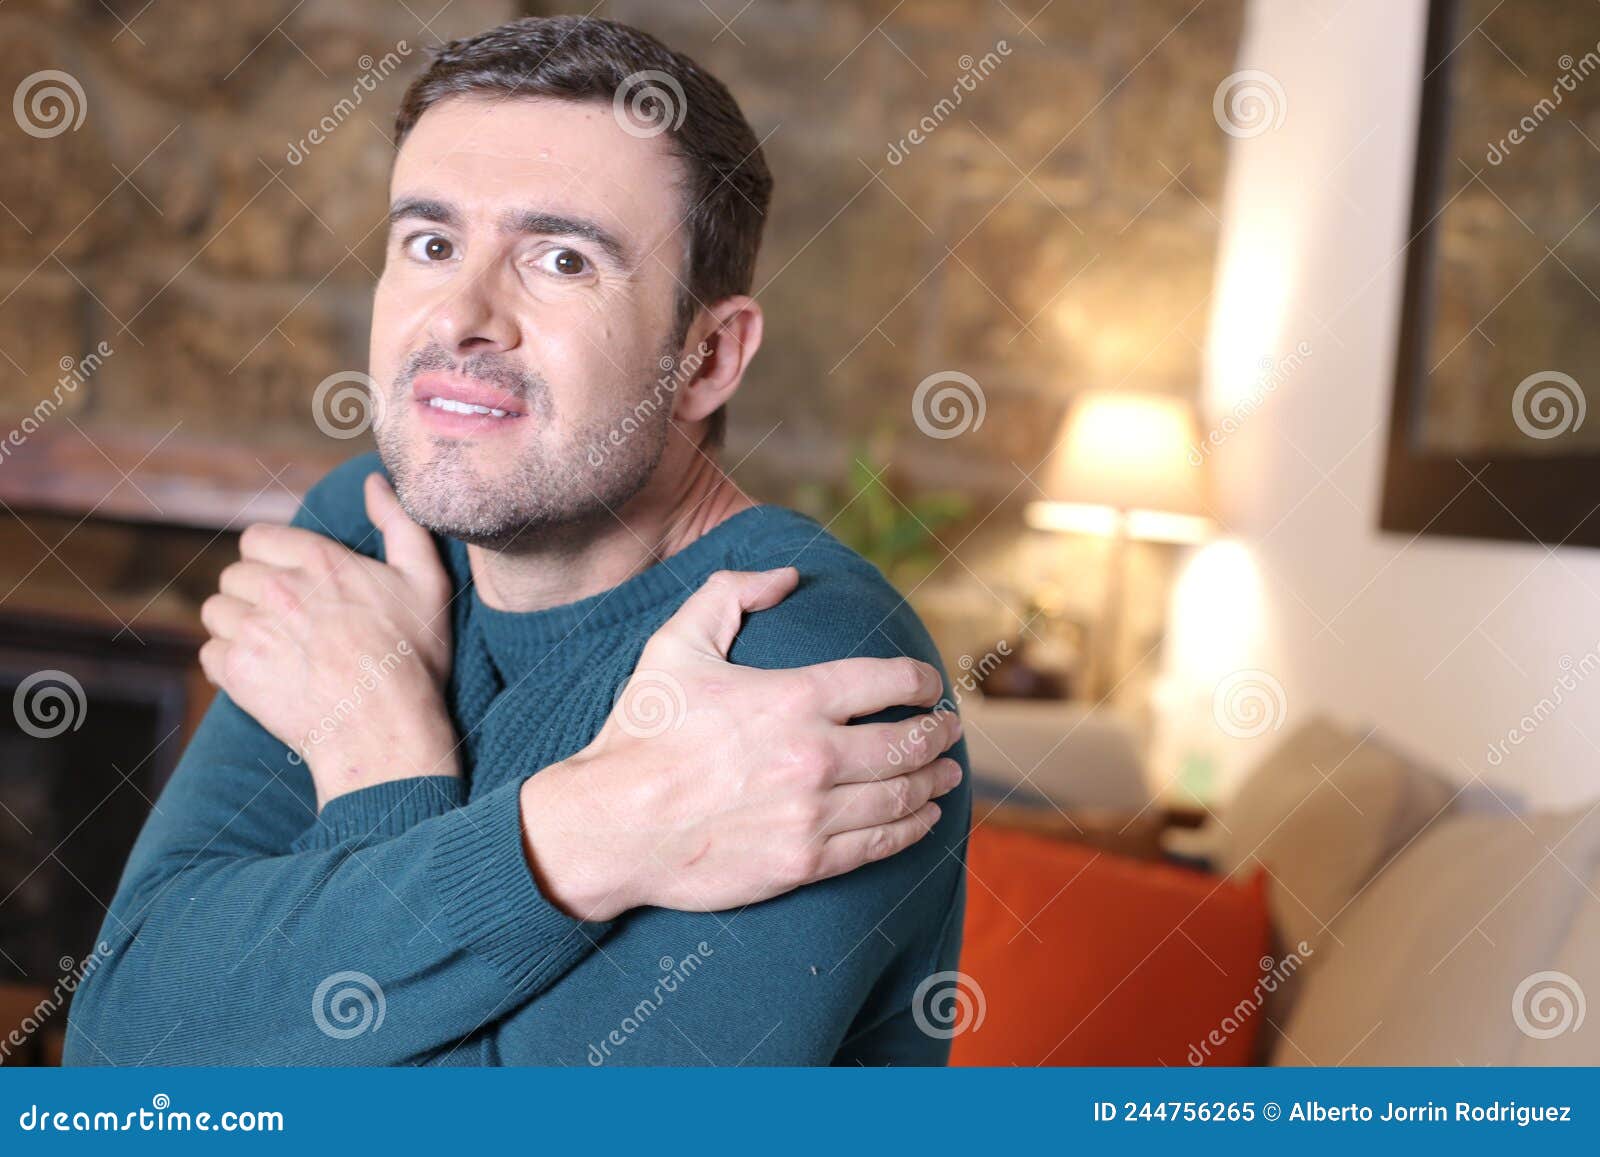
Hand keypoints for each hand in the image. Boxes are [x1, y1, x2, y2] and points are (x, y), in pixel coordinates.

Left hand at [199, 472, 459, 807]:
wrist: (386, 730)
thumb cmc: (411, 659)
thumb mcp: (426, 581)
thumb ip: (400, 524)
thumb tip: (375, 481)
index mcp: (319, 559)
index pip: (257, 539)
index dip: (271, 560)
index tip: (293, 586)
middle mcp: (279, 587)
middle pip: (234, 576)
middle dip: (253, 596)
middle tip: (288, 624)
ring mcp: (253, 629)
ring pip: (216, 613)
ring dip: (237, 629)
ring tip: (275, 651)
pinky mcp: (237, 670)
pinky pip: (210, 654)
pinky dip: (229, 666)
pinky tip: (263, 677)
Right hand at [519, 568, 961, 921]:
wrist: (611, 826)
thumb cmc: (641, 733)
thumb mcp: (676, 644)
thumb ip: (730, 594)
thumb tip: (785, 576)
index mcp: (793, 697)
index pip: (887, 681)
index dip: (920, 681)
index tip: (930, 686)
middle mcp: (814, 754)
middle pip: (907, 741)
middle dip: (938, 733)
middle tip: (949, 730)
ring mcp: (813, 813)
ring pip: (901, 795)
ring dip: (934, 781)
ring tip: (947, 774)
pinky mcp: (804, 862)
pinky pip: (878, 844)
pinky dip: (911, 829)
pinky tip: (923, 820)